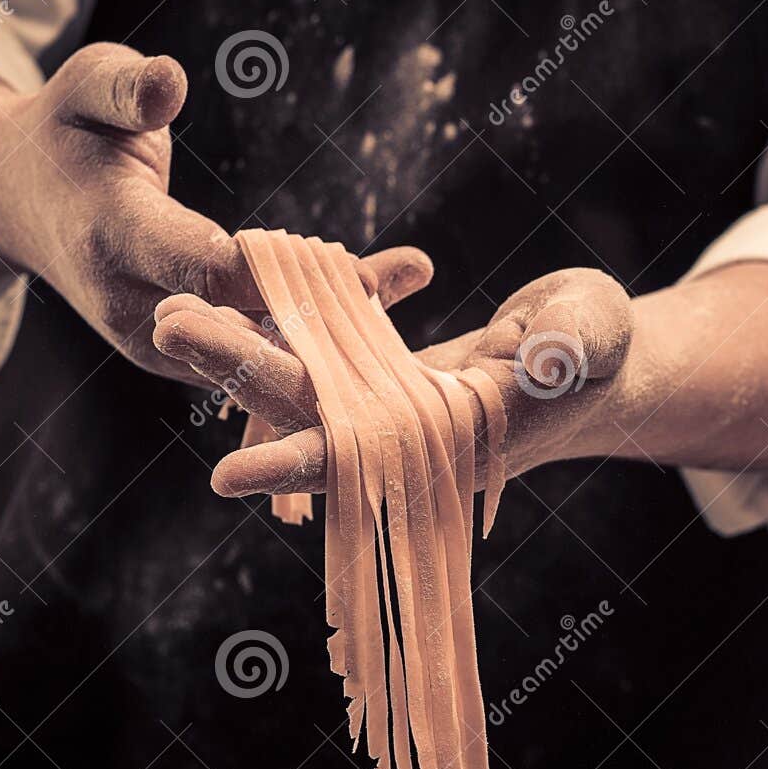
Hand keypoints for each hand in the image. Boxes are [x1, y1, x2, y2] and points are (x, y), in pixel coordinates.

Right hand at [0, 44, 430, 383]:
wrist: (29, 203)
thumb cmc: (69, 132)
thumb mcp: (83, 88)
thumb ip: (124, 86)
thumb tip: (170, 82)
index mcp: (110, 237)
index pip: (194, 261)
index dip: (264, 267)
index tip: (336, 259)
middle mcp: (132, 306)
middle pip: (236, 320)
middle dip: (314, 311)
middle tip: (395, 282)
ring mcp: (156, 343)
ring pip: (250, 350)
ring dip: (325, 333)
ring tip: (403, 284)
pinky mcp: (181, 357)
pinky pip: (251, 353)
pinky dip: (310, 338)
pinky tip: (379, 306)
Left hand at [151, 266, 632, 495]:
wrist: (587, 358)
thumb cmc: (598, 352)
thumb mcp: (592, 338)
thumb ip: (570, 345)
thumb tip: (538, 353)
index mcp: (443, 440)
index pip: (358, 459)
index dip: (293, 464)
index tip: (222, 478)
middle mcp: (398, 429)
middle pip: (305, 405)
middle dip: (238, 368)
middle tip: (169, 321)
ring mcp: (381, 397)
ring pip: (297, 371)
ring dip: (236, 342)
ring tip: (172, 304)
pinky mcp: (373, 364)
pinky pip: (314, 343)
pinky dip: (274, 320)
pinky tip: (224, 290)